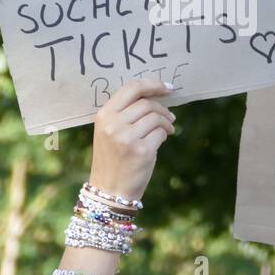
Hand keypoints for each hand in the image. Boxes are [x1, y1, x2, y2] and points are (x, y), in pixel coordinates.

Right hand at [87, 79, 175, 200]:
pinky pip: (161, 133)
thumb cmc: (113, 159)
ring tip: (168, 130)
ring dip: (166, 123)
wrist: (110, 190)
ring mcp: (127, 137)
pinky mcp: (141, 150)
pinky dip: (164, 135)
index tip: (168, 87)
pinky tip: (160, 142)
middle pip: (147, 104)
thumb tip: (156, 96)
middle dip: (163, 109)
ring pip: (156, 117)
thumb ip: (125, 113)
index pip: (131, 88)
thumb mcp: (109, 132)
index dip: (153, 85)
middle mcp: (113, 124)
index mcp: (104, 115)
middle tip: (170, 118)